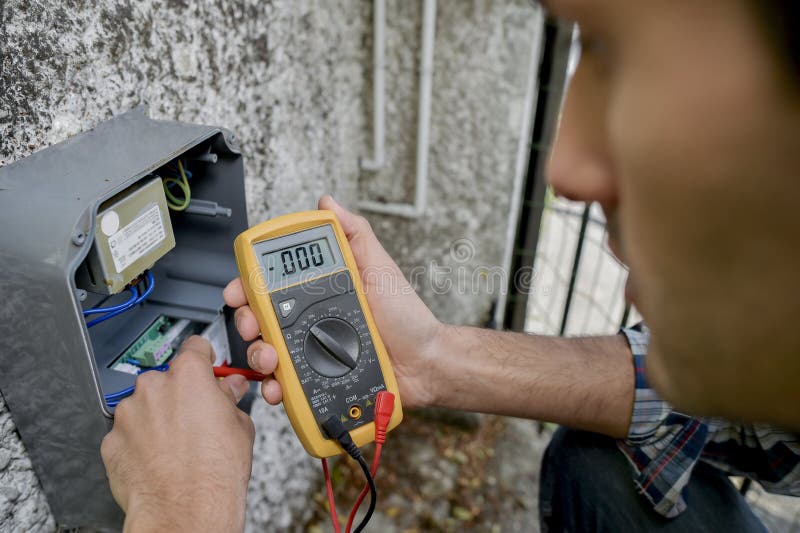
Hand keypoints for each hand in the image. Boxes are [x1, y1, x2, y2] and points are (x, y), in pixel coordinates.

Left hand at [101, 336, 254, 531]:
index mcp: (188, 376)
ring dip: (156, 418)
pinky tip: (158, 459)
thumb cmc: (214, 473)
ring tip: (176, 446)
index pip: (194, 347)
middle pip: (167, 378)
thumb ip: (230, 399)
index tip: (206, 365)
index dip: (204, 358)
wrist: (186, 510)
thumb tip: (230, 390)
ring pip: (144, 406)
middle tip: (196, 419)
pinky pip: (127, 432)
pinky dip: (139, 442)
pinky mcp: (111, 441)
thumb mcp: (240, 426)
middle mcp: (154, 386)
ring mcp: (128, 413)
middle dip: (179, 394)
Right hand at [223, 195, 443, 408]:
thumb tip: (328, 203)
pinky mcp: (317, 381)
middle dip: (247, 322)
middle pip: (260, 319)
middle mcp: (311, 321)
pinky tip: (279, 385)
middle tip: (254, 326)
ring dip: (259, 356)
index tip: (239, 290)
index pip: (272, 284)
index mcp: (320, 292)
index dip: (248, 285)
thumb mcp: (380, 268)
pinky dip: (275, 387)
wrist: (425, 363)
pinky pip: (285, 384)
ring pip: (266, 353)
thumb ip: (354, 235)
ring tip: (272, 358)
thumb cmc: (406, 317)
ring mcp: (312, 352)